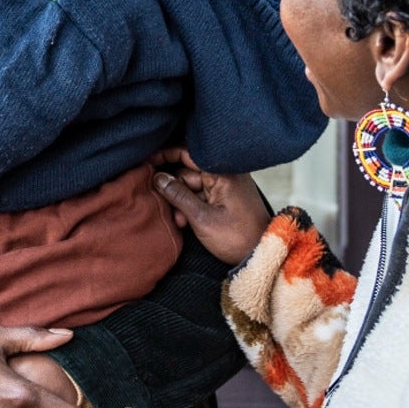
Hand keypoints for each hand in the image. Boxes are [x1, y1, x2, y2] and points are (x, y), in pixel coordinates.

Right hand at [152, 146, 272, 264]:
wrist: (261, 255)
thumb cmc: (236, 238)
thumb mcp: (202, 218)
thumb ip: (178, 195)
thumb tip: (157, 178)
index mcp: (222, 172)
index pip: (187, 152)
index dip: (165, 156)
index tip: (147, 164)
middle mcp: (225, 173)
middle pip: (186, 172)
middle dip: (174, 191)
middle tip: (171, 212)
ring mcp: (226, 185)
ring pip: (191, 186)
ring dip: (182, 203)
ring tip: (181, 223)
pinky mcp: (226, 197)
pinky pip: (202, 195)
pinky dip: (192, 207)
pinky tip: (187, 222)